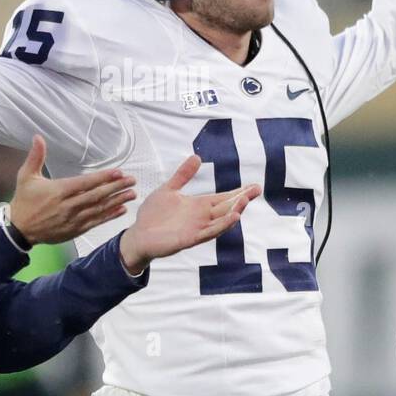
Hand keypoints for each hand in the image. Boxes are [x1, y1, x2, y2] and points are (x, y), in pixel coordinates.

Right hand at [7, 135, 136, 244]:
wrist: (19, 230)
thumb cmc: (24, 201)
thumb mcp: (26, 176)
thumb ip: (35, 157)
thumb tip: (38, 137)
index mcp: (59, 191)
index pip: (86, 183)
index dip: (103, 178)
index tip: (118, 172)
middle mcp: (68, 206)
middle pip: (97, 195)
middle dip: (116, 187)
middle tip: (132, 181)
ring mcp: (73, 219)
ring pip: (99, 209)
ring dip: (117, 201)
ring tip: (132, 194)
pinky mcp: (75, 229)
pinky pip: (95, 222)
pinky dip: (109, 216)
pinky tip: (121, 209)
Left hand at [118, 155, 260, 274]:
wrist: (139, 235)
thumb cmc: (153, 215)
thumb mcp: (169, 189)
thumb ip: (183, 175)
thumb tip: (197, 157)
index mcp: (198, 206)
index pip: (223, 197)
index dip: (238, 192)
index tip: (254, 185)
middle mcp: (201, 217)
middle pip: (227, 207)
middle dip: (242, 199)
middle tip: (257, 189)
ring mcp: (197, 229)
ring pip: (221, 220)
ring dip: (234, 211)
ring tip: (244, 201)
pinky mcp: (190, 239)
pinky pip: (209, 232)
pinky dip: (222, 226)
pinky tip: (232, 218)